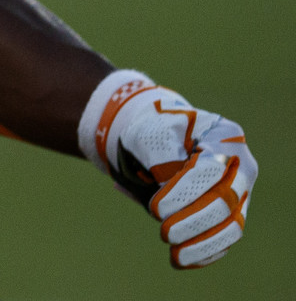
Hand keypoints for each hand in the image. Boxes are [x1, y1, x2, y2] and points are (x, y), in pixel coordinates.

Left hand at [95, 79, 254, 268]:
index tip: (156, 209)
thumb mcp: (150, 132)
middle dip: (194, 221)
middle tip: (164, 234)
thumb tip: (168, 185)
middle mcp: (239, 167)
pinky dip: (207, 251)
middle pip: (226, 201)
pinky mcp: (232, 213)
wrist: (159, 139)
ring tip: (176, 255)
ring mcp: (240, 192)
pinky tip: (185, 259)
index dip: (184, 193)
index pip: (210, 170)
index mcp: (224, 138)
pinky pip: (227, 238)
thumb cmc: (155, 131)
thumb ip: (159, 154)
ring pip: (233, 225)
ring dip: (204, 243)